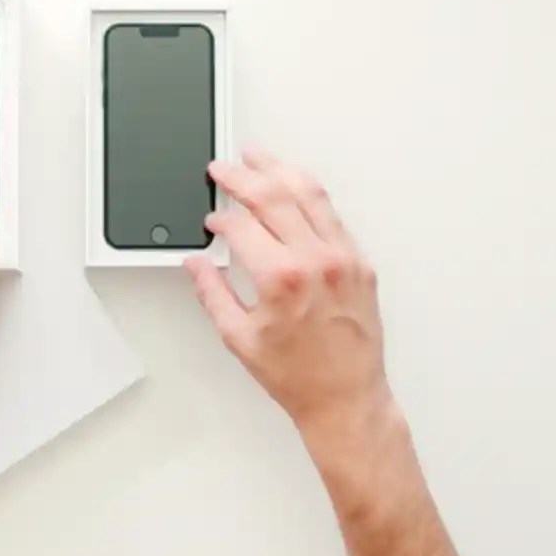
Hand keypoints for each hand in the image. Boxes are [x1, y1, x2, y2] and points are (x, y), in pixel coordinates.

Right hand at [185, 150, 387, 432]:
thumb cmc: (298, 376)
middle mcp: (316, 261)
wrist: (346, 397)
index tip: (212, 222)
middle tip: (224, 167)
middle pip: (274, 195)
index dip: (220, 218)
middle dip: (243, 175)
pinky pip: (333, 216)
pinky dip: (310, 195)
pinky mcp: (360, 263)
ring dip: (280, 169)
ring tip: (260, 158)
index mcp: (281, 278)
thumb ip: (211, 293)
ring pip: (310, 194)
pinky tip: (295, 189)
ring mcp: (343, 258)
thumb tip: (196, 265)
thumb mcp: (239, 337)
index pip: (242, 225)